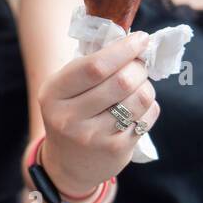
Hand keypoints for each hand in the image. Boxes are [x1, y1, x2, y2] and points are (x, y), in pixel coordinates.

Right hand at [38, 31, 155, 196]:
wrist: (68, 164)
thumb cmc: (71, 113)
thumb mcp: (65, 90)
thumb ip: (90, 66)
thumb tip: (133, 41)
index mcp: (53, 93)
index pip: (94, 66)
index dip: (123, 49)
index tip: (141, 39)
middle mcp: (69, 117)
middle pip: (121, 81)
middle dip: (138, 67)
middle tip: (140, 64)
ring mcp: (93, 136)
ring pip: (140, 98)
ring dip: (146, 86)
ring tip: (138, 86)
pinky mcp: (116, 150)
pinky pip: (147, 116)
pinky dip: (149, 106)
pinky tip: (136, 108)